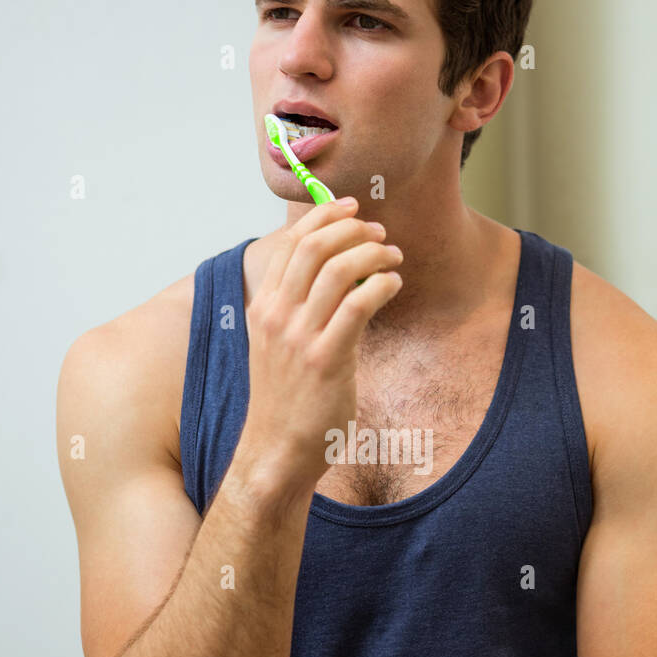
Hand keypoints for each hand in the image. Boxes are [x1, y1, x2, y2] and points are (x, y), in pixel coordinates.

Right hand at [238, 198, 402, 491]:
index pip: (291, 243)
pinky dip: (382, 285)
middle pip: (316, 247)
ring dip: (374, 254)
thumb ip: (296, 308)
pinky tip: (392, 285)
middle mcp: (277, 316)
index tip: (350, 207)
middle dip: (354, 229)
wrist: (277, 449)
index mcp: (263, 307)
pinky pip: (359, 304)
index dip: (324, 217)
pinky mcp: (327, 359)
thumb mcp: (277, 344)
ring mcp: (300, 337)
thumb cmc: (286, 398)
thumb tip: (332, 271)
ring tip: (393, 258)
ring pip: (339, 269)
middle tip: (380, 233)